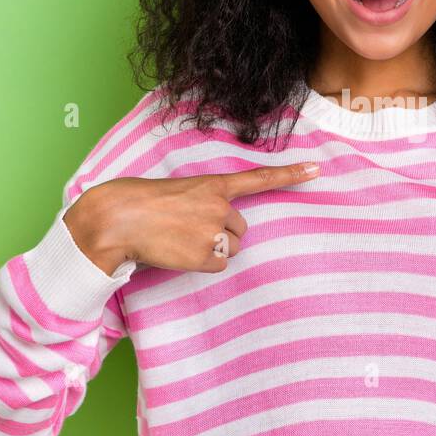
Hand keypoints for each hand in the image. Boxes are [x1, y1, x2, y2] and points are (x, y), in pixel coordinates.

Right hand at [64, 162, 320, 274]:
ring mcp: (215, 230)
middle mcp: (220, 206)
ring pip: (230, 249)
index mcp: (212, 185)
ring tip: (179, 241)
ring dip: (211, 249)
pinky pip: (217, 265)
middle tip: (188, 231)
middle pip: (240, 230)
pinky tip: (178, 253)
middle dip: (221, 234)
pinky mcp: (207, 253)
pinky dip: (201, 264)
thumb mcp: (176, 191)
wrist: (118, 219)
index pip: (258, 179)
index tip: (317, 171)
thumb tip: (213, 225)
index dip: (290, 175)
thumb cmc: (140, 202)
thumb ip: (201, 202)